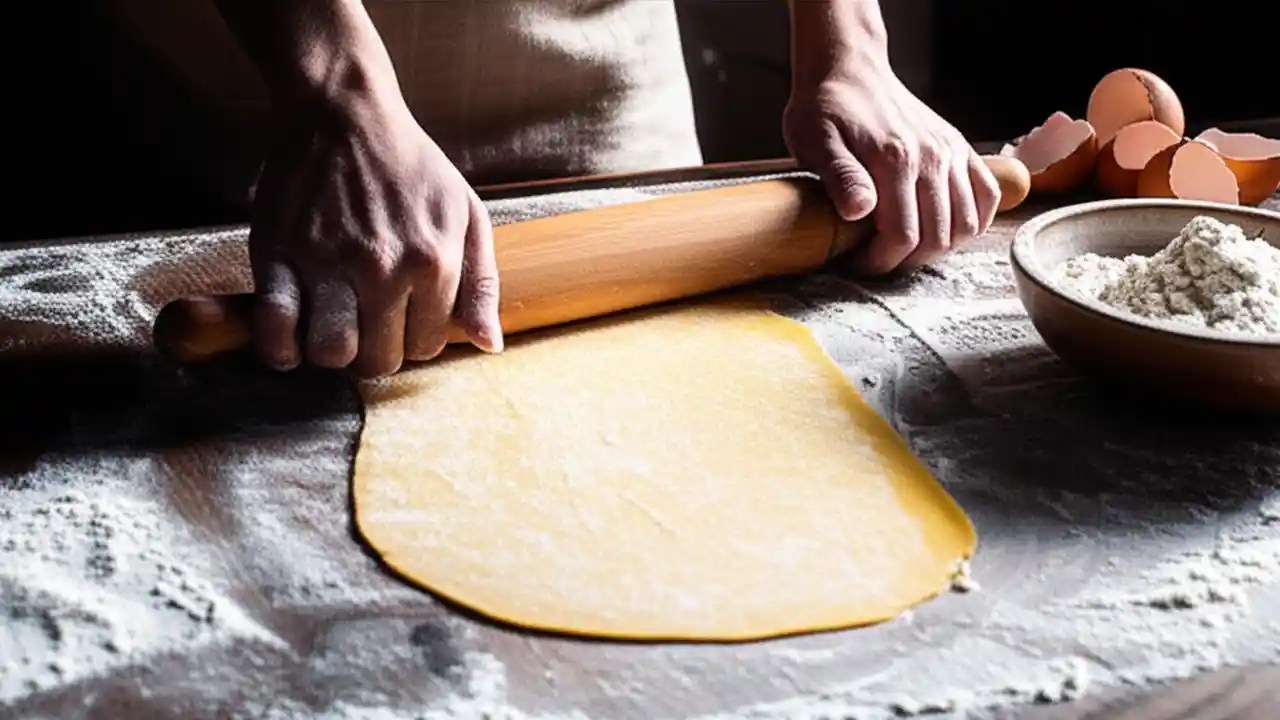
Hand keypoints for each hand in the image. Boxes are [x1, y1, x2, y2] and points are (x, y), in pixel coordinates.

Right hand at [248, 91, 501, 377]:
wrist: (345, 112)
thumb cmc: (412, 166)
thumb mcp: (467, 215)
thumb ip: (482, 284)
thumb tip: (488, 346)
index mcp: (434, 261)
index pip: (426, 347)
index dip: (413, 339)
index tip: (402, 319)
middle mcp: (383, 268)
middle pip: (379, 360)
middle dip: (375, 352)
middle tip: (367, 326)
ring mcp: (328, 262)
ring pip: (331, 353)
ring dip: (332, 352)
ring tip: (334, 328)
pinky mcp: (279, 253)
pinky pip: (276, 327)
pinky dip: (280, 348)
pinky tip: (292, 340)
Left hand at [783, 60, 1000, 275]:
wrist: (850, 69)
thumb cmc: (825, 108)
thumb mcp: (814, 141)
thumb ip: (840, 176)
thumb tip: (860, 211)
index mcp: (894, 160)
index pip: (902, 235)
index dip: (880, 262)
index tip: (857, 263)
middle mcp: (932, 157)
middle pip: (937, 237)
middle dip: (907, 261)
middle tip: (878, 259)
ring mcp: (951, 152)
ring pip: (966, 224)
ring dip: (939, 247)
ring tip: (905, 247)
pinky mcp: (960, 148)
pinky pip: (986, 195)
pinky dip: (972, 222)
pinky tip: (944, 228)